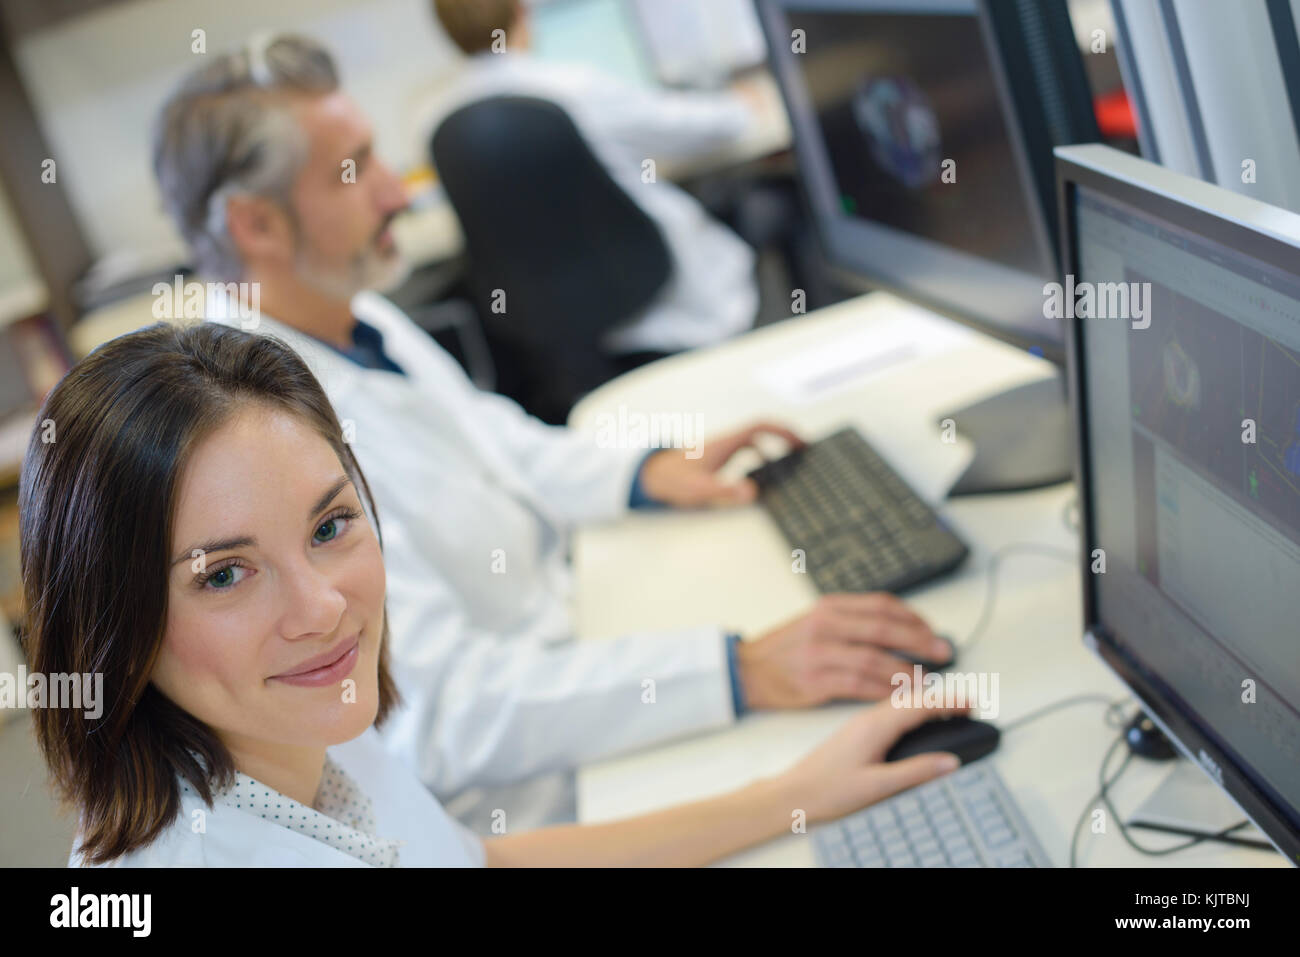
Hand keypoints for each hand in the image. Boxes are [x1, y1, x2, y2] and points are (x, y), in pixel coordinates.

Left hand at [637, 421, 802, 507]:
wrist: (650, 476)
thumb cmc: (672, 480)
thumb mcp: (699, 489)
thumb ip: (724, 490)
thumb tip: (751, 493)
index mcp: (725, 444)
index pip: (759, 426)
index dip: (782, 430)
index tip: (800, 442)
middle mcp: (725, 443)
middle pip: (761, 431)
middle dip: (784, 438)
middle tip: (804, 451)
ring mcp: (721, 450)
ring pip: (753, 442)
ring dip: (773, 448)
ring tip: (789, 464)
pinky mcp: (717, 459)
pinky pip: (744, 453)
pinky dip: (758, 460)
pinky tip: (761, 479)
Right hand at [737, 593, 951, 708]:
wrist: (747, 671)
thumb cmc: (785, 649)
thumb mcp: (816, 621)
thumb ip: (852, 621)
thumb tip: (901, 630)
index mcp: (829, 607)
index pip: (881, 605)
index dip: (913, 618)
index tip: (932, 631)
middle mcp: (825, 626)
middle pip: (883, 629)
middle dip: (919, 641)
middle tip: (943, 653)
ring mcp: (819, 654)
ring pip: (874, 659)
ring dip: (906, 671)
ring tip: (926, 680)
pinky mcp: (815, 681)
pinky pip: (859, 686)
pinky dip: (883, 691)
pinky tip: (898, 696)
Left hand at [776, 702, 967, 823]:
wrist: (794, 793)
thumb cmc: (828, 790)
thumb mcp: (878, 786)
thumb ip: (916, 773)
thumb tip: (949, 763)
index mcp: (875, 726)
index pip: (920, 705)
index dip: (948, 703)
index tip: (971, 703)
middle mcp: (867, 718)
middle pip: (911, 698)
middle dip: (941, 699)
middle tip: (967, 707)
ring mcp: (860, 723)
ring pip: (899, 704)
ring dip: (925, 704)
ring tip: (948, 712)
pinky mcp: (856, 732)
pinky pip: (890, 712)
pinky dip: (910, 711)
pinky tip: (914, 722)